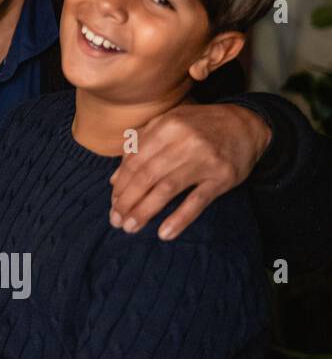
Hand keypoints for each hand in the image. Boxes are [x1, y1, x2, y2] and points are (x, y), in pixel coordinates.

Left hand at [110, 103, 270, 239]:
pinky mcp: (222, 177)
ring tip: (131, 227)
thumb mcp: (168, 126)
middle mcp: (183, 142)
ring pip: (166, 189)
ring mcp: (204, 160)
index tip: (113, 203)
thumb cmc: (199, 127)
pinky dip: (179, 218)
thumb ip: (139, 147)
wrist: (246, 125)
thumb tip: (114, 179)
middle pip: (146, 176)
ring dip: (145, 211)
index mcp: (166, 127)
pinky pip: (197, 201)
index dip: (121, 185)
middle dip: (127, 201)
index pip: (135, 162)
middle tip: (116, 220)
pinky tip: (164, 233)